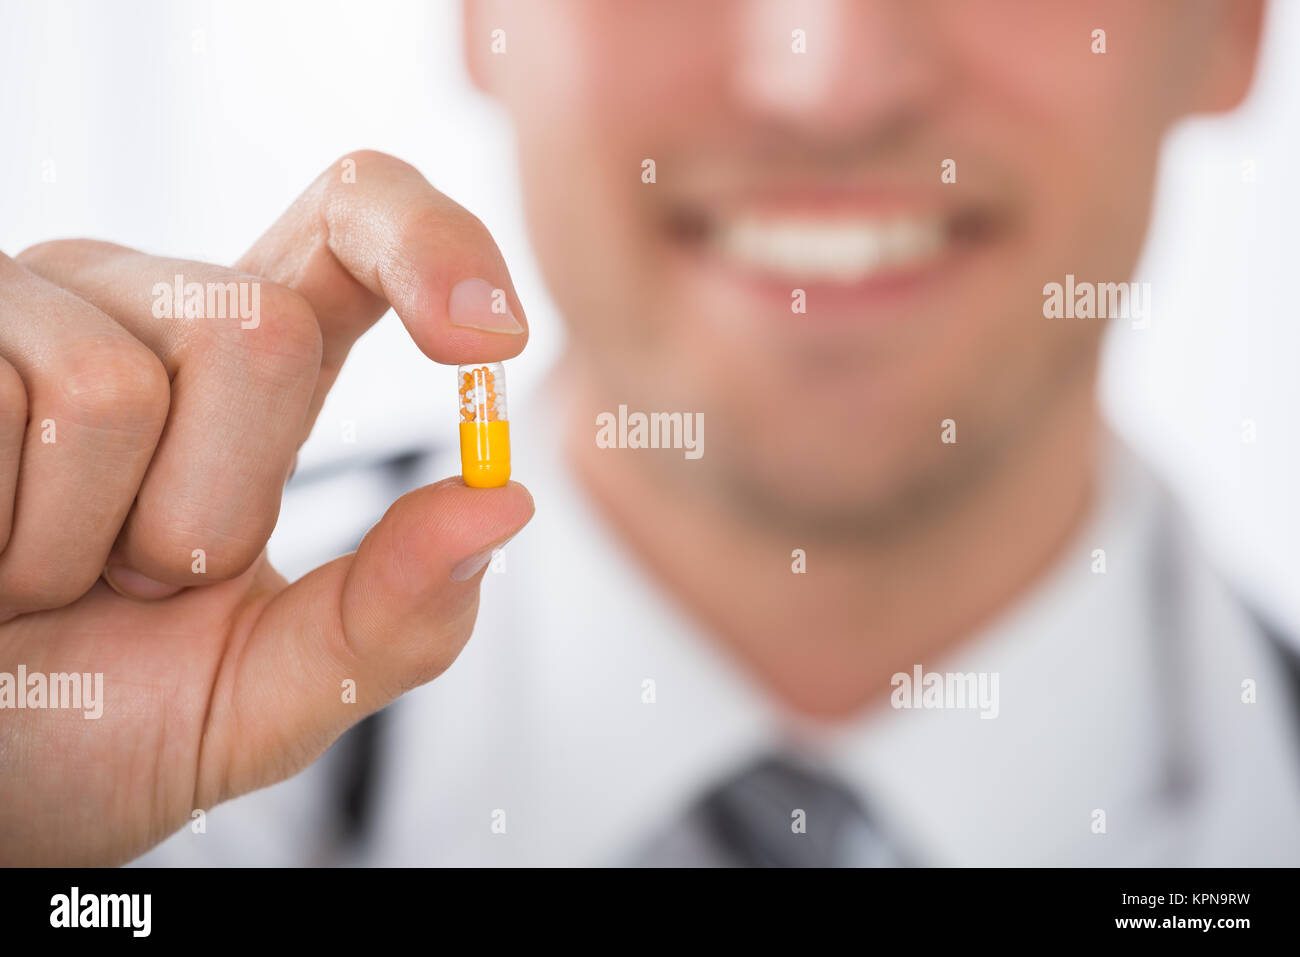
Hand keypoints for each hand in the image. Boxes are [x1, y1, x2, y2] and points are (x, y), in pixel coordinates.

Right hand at [0, 151, 532, 863]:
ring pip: (113, 389)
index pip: (355, 228)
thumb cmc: (97, 722)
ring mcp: (26, 309)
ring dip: (80, 545)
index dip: (432, 248)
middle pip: (261, 332)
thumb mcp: (270, 690)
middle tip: (128, 582)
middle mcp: (142, 308)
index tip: (491, 341)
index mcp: (249, 370)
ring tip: (34, 581)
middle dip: (211, 512)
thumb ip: (394, 614)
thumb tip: (504, 503)